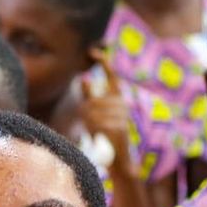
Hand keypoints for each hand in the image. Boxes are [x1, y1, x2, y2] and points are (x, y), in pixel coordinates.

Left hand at [79, 51, 132, 175]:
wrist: (120, 155)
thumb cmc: (106, 132)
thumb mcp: (96, 113)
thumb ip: (90, 96)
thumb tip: (84, 79)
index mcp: (118, 97)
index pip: (111, 76)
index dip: (103, 63)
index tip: (93, 51)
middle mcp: (122, 104)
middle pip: (92, 100)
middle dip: (85, 111)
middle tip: (88, 122)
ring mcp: (122, 115)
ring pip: (93, 112)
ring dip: (88, 122)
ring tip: (93, 130)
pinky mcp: (120, 127)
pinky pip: (98, 124)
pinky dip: (94, 130)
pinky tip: (97, 135)